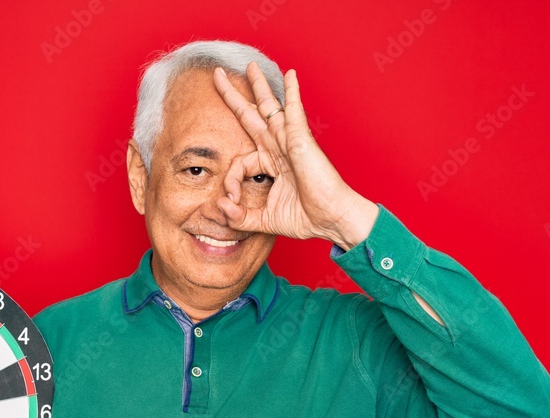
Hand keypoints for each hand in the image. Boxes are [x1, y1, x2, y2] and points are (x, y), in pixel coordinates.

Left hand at [212, 63, 378, 250]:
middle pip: (252, 116)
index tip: (232, 200)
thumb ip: (239, 217)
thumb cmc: (306, 217)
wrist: (331, 219)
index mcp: (270, 164)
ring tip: (249, 66)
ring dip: (259, 86)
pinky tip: (291, 75)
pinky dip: (292, 93)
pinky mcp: (301, 140)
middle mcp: (279, 148)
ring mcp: (290, 141)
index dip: (230, 181)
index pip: (239, 163)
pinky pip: (294, 112)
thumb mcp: (263, 219)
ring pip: (270, 107)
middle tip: (218, 75)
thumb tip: (221, 206)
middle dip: (234, 96)